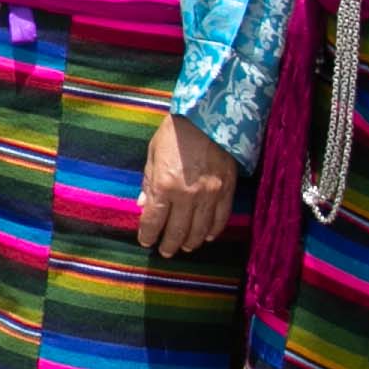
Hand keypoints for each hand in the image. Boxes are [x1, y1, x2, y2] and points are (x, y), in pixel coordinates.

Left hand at [138, 115, 239, 257]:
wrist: (208, 117)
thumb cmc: (174, 134)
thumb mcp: (153, 155)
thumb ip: (148, 183)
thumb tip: (141, 206)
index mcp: (164, 185)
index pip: (154, 220)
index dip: (148, 234)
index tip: (145, 241)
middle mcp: (187, 195)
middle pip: (177, 230)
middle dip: (169, 244)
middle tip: (165, 251)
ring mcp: (210, 195)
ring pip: (200, 229)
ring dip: (191, 242)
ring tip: (184, 247)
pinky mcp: (227, 191)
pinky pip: (221, 218)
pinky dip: (213, 230)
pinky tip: (207, 236)